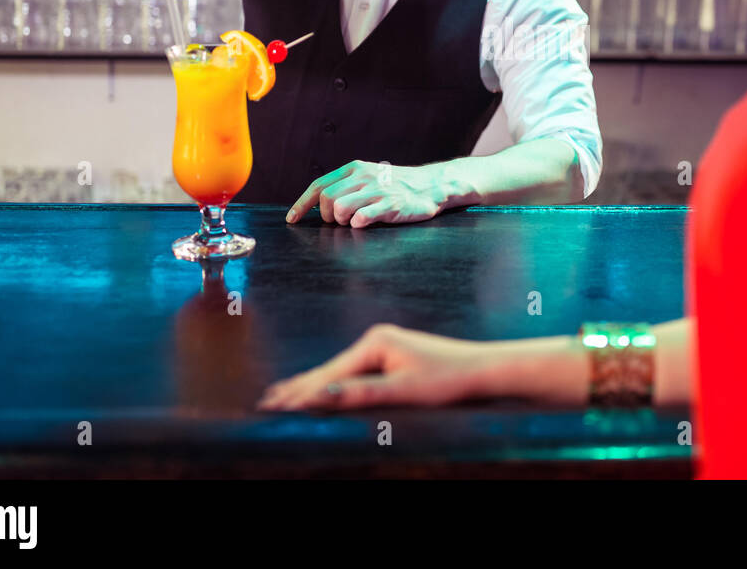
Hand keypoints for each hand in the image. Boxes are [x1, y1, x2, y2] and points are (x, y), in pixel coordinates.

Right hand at [256, 323, 495, 410]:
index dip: (300, 393)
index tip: (273, 408)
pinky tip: (321, 387)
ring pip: (337, 369)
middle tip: (265, 404)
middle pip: (328, 369)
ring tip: (280, 395)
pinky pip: (352, 370)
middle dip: (297, 387)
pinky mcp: (390, 354)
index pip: (328, 374)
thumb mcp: (402, 392)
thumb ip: (360, 394)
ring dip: (310, 384)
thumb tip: (319, 396)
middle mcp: (375, 338)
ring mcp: (382, 344)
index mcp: (374, 343)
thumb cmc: (447, 380)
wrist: (481, 370)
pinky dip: (331, 381)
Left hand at [287, 160, 455, 227]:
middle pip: (327, 198)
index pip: (319, 185)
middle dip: (327, 216)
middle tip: (339, 221)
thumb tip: (320, 203)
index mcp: (355, 169)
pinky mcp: (390, 205)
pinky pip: (362, 218)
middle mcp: (364, 177)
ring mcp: (377, 190)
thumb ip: (347, 185)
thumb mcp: (369, 177)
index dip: (302, 204)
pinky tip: (365, 223)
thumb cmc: (397, 185)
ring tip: (353, 222)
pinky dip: (358, 224)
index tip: (292, 219)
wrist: (431, 185)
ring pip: (341, 208)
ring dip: (342, 221)